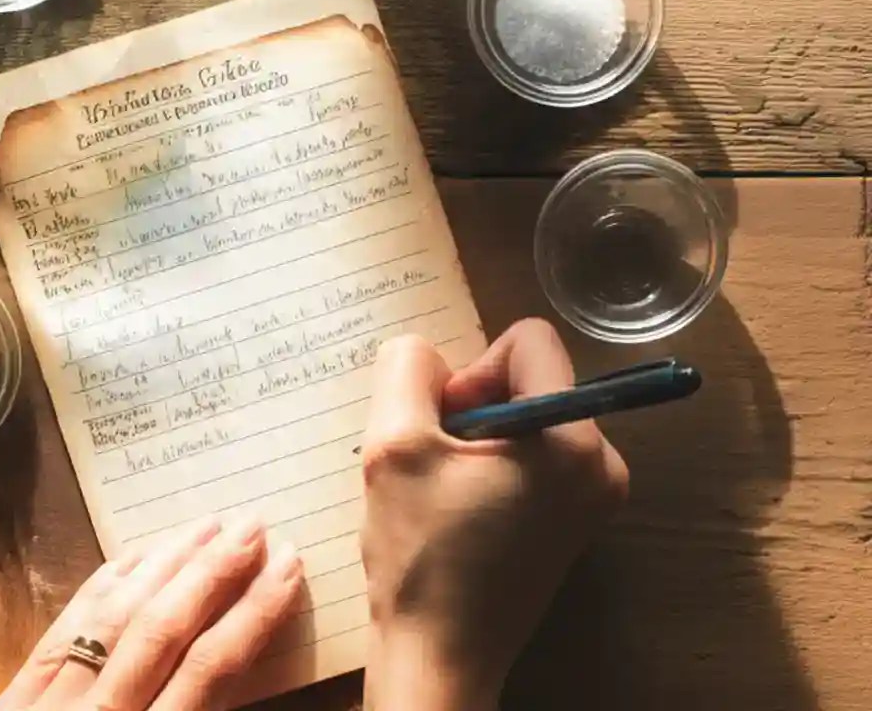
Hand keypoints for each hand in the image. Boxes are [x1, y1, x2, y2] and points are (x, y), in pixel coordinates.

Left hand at [0, 516, 301, 710]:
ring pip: (113, 619)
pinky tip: (137, 555)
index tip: (288, 567)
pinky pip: (64, 629)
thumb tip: (235, 672)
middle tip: (254, 525)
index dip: (254, 613)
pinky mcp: (11, 701)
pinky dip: (104, 586)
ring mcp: (48, 709)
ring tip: (207, 525)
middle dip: (213, 573)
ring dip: (165, 565)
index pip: (211, 671)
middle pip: (163, 630)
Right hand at [360, 320, 628, 709]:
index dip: (472, 372)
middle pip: (531, 379)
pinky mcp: (577, 519)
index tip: (445, 428)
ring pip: (527, 417)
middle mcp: (603, 464)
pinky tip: (460, 512)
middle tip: (437, 468)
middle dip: (473, 410)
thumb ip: (405, 369)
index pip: (529, 341)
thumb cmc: (419, 557)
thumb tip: (427, 354)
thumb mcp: (392, 447)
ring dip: (477, 442)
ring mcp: (596, 496)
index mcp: (573, 440)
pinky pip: (533, 456)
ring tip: (445, 495)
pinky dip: (492, 469)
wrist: (439, 655)